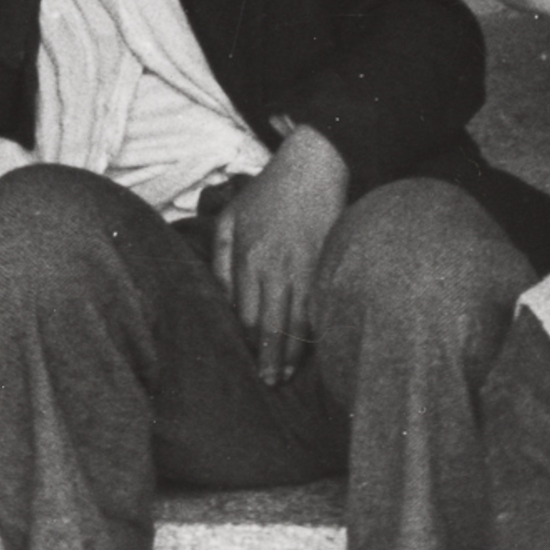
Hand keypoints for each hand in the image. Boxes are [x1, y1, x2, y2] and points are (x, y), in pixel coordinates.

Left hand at [211, 126, 349, 384]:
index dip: (247, 342)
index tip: (248, 362)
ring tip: (288, 374)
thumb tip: (222, 300)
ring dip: (294, 352)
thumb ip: (221, 261)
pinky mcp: (328, 263)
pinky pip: (321, 305)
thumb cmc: (268, 193)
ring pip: (299, 321)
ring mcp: (305, 267)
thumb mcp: (230, 219)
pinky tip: (316, 346)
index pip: (245, 315)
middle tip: (270, 383)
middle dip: (270, 358)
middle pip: (271, 325)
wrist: (313, 166)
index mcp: (249, 258)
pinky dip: (318, 329)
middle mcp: (276, 268)